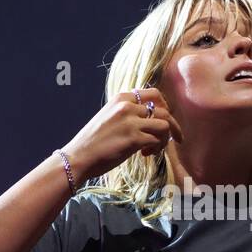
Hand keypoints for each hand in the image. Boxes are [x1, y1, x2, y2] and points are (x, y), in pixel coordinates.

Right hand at [61, 87, 184, 180]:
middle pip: (164, 110)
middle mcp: (127, 106)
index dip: (164, 107)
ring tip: (152, 149)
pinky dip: (156, 148)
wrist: (78, 157)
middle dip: (173, 126)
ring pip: (165, 125)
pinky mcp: (134, 139)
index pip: (154, 94)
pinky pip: (158, 140)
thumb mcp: (109, 117)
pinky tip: (144, 154)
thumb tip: (150, 119)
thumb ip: (127, 113)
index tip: (165, 119)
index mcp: (121, 98)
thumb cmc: (93, 142)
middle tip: (173, 139)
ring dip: (164, 139)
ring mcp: (131, 122)